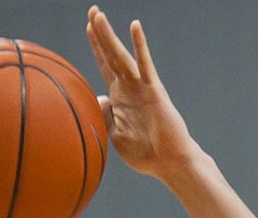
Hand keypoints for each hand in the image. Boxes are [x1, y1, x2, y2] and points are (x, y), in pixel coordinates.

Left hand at [86, 7, 202, 182]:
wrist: (169, 163)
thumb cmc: (144, 153)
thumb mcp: (115, 135)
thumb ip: (105, 117)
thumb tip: (96, 99)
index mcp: (119, 97)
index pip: (105, 65)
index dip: (96, 46)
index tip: (88, 27)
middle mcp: (130, 86)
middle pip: (111, 54)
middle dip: (100, 32)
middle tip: (92, 10)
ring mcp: (141, 86)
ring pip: (121, 56)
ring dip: (109, 36)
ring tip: (97, 16)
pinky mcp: (153, 90)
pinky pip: (145, 64)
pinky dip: (139, 45)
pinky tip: (134, 26)